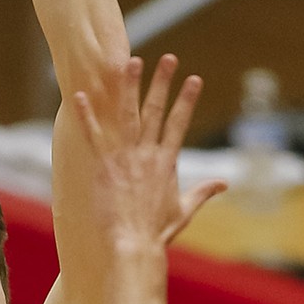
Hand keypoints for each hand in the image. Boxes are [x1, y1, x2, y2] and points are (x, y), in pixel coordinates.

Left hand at [68, 55, 226, 248]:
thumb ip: (203, 192)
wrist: (133, 245)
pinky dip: (87, 115)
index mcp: (167, 162)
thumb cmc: (156, 233)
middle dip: (163, 82)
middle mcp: (149, 154)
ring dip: (129, 87)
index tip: (195, 79)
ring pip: (129, 114)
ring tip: (130, 61)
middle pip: (158, 111)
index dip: (187, 100)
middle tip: (168, 58)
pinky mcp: (105, 165)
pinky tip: (79, 96)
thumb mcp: (184, 210)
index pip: (180, 123)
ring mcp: (126, 158)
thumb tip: (224, 184)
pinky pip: (94, 135)